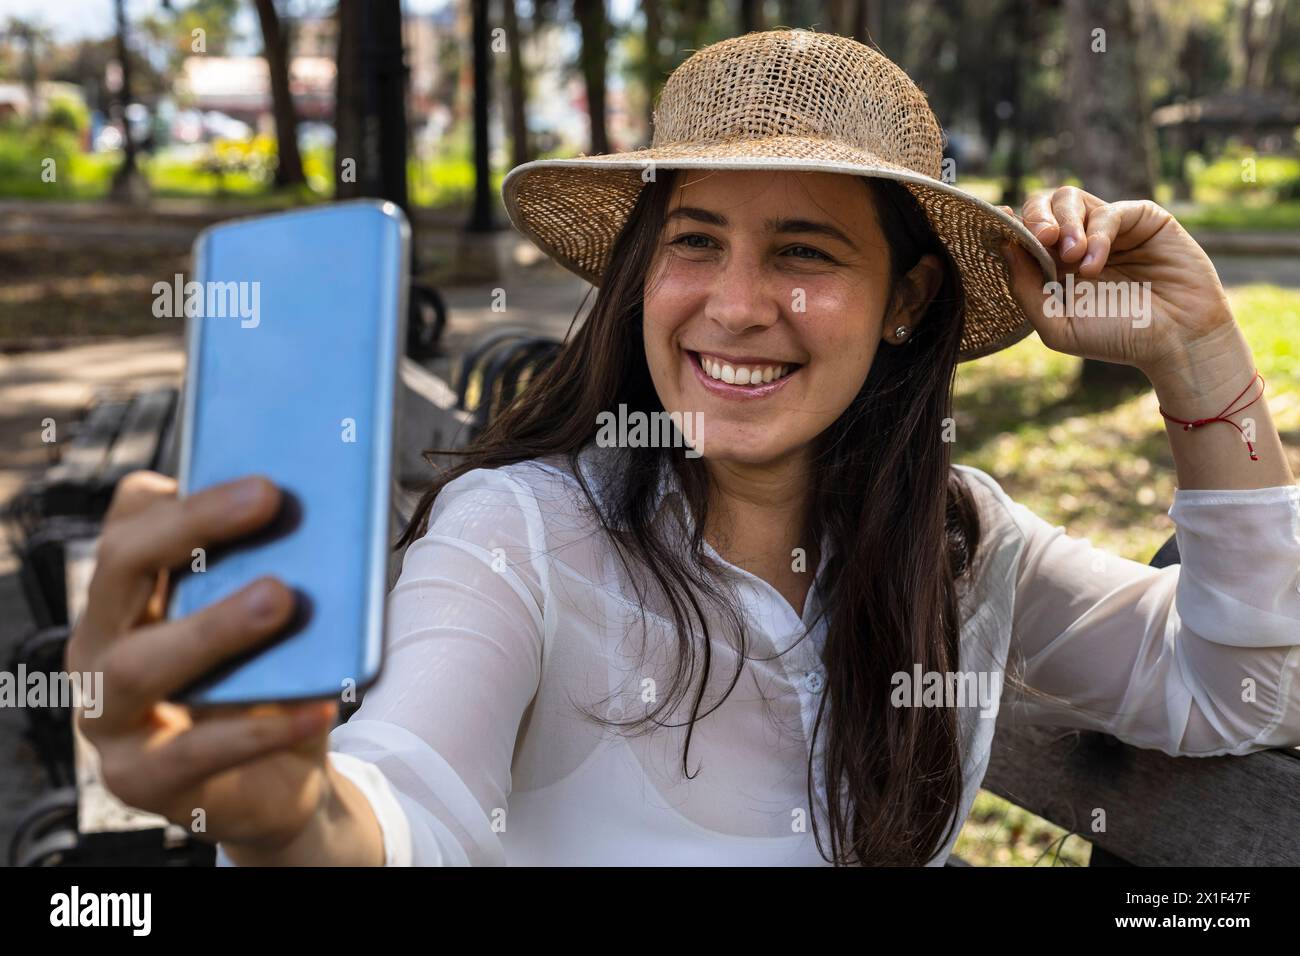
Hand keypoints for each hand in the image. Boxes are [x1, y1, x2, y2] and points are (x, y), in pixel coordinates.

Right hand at [66, 470, 341, 854]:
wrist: (281, 783)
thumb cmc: (273, 682)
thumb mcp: (279, 622)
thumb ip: (284, 569)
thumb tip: (331, 503)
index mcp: (128, 598)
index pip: (128, 526)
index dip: (175, 491)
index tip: (240, 464)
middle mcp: (101, 647)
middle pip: (123, 569)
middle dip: (194, 525)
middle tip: (269, 495)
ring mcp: (110, 718)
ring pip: (143, 664)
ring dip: (214, 625)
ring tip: (281, 597)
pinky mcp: (141, 781)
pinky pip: (198, 751)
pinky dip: (263, 726)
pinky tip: (323, 702)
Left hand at [999, 186, 1238, 380]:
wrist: (1175, 341)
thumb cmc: (1117, 337)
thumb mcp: (1058, 324)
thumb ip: (1026, 289)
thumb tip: (1005, 247)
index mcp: (1053, 263)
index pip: (1023, 230)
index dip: (1009, 224)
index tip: (1000, 223)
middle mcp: (1078, 241)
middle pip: (1043, 204)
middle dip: (1036, 217)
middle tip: (1042, 238)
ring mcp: (1110, 228)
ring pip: (1070, 198)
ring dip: (1065, 223)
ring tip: (1072, 257)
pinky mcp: (1143, 219)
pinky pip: (1109, 211)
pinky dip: (1097, 234)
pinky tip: (1095, 264)